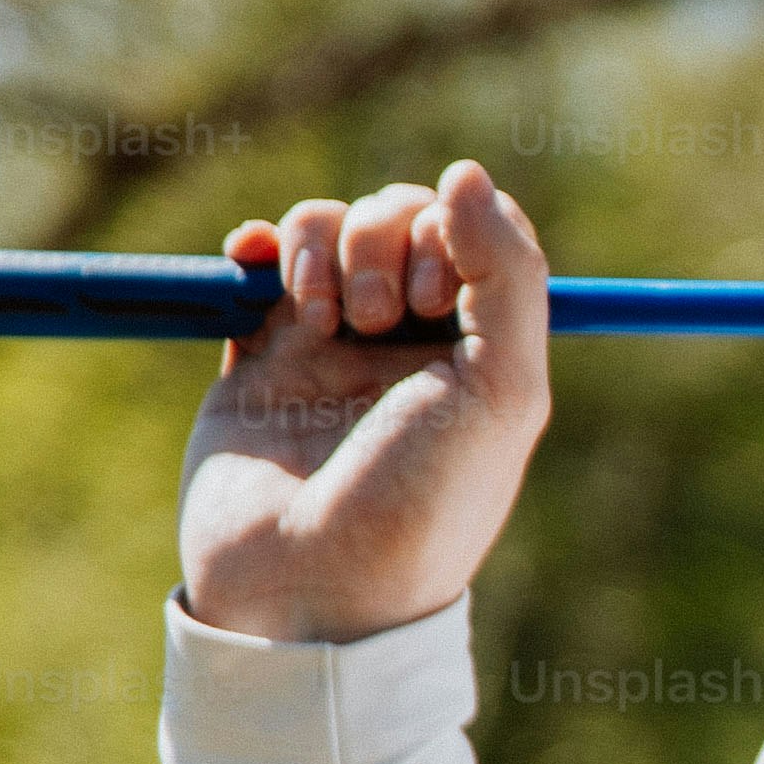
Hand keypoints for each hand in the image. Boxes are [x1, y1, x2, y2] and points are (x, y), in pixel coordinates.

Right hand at [176, 163, 551, 644]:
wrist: (307, 591)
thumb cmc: (418, 504)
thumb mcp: (501, 392)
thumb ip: (506, 275)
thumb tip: (469, 171)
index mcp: (480, 350)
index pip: (476, 232)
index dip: (455, 229)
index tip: (437, 288)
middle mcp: (411, 342)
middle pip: (402, 217)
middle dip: (388, 239)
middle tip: (378, 319)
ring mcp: (330, 346)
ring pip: (332, 229)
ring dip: (327, 243)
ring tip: (325, 319)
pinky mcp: (257, 358)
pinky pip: (262, 266)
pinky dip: (263, 244)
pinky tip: (257, 261)